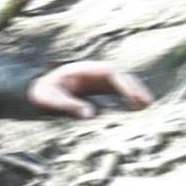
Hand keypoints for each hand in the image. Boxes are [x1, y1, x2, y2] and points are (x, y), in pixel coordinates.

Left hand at [28, 61, 153, 117]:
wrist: (37, 92)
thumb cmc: (43, 94)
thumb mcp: (51, 100)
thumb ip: (69, 105)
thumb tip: (90, 114)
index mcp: (82, 70)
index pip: (109, 73)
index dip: (123, 84)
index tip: (134, 98)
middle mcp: (92, 72)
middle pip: (120, 75)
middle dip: (135, 87)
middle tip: (148, 104)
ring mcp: (96, 79)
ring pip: (122, 82)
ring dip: (135, 91)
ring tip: (148, 107)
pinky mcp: (98, 88)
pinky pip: (118, 90)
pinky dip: (129, 97)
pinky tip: (138, 108)